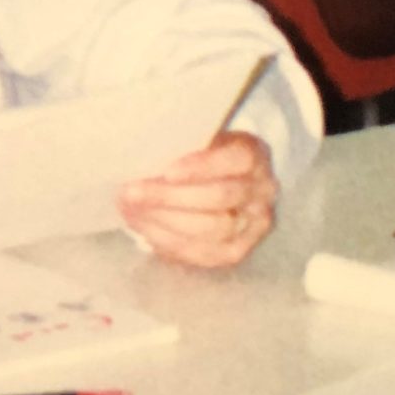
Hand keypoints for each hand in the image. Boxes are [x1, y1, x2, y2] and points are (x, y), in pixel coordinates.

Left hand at [121, 131, 278, 268]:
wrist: (223, 183)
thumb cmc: (201, 158)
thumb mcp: (198, 141)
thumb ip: (179, 147)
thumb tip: (140, 158)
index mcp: (254, 155)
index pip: (236, 160)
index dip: (202, 167)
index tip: (166, 171)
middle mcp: (263, 190)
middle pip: (219, 197)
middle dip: (170, 197)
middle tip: (131, 193)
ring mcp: (255, 224)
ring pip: (213, 228)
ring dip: (166, 222)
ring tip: (133, 213)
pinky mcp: (239, 250)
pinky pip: (206, 253)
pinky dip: (173, 243)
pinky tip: (148, 231)